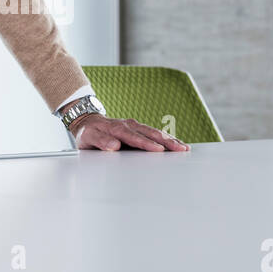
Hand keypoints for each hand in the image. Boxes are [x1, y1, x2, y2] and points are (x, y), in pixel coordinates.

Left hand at [69, 113, 189, 151]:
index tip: (159, 150)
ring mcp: (135, 126)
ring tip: (184, 148)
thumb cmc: (89, 133)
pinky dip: (167, 139)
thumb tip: (114, 146)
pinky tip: (177, 145)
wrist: (88, 122)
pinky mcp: (139, 129)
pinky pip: (155, 134)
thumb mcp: (89, 138)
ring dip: (170, 140)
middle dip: (166, 142)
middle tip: (181, 149)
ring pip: (155, 133)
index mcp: (117, 128)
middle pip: (150, 133)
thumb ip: (100, 142)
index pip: (134, 137)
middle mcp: (129, 125)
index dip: (147, 144)